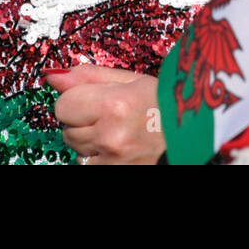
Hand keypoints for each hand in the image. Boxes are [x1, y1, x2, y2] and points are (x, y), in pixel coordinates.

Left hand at [44, 64, 164, 164]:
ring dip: (90, 141)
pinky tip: (118, 148)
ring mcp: (112, 161)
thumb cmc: (166, 105)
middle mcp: (110, 136)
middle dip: (82, 121)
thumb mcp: (131, 80)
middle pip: (67, 129)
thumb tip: (54, 75)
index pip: (64, 104)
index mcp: (115, 104)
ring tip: (117, 133)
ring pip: (76, 150)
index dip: (76, 100)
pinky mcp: (113, 173)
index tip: (93, 100)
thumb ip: (90, 77)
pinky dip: (99, 157)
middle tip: (110, 116)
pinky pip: (88, 165)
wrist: (194, 137)